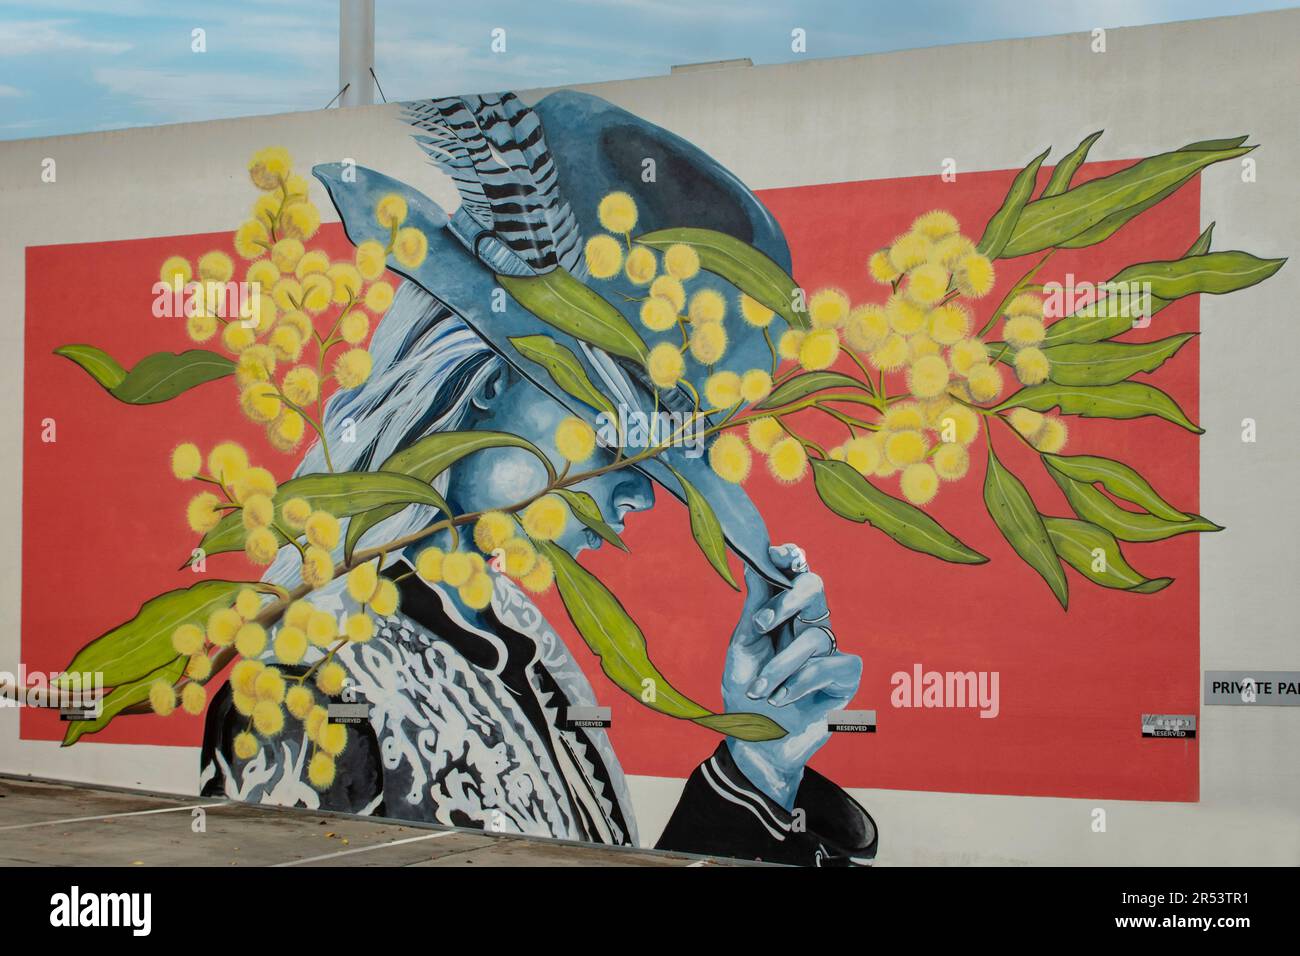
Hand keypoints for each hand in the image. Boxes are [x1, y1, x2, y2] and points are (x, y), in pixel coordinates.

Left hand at [721, 544, 861, 809]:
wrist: (755, 744)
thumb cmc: (745, 695)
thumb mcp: (743, 650)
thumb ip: (754, 608)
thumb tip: (753, 562)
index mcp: (783, 614)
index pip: (792, 576)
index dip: (790, 559)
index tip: (775, 552)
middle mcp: (808, 626)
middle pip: (814, 588)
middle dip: (788, 600)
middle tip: (760, 626)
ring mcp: (828, 651)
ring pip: (814, 636)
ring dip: (781, 666)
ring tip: (761, 690)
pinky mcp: (844, 680)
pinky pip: (833, 665)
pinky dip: (803, 682)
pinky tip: (783, 698)